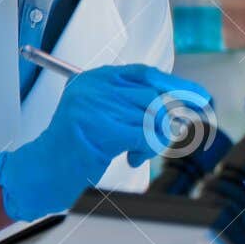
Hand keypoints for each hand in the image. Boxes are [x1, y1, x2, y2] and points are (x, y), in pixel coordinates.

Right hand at [0, 65, 210, 220]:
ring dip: (153, 141)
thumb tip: (178, 107)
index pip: (146, 74)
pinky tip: (131, 158)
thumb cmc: (76, 148)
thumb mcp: (105, 117)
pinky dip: (146, 149)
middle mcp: (94, 87)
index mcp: (95, 79)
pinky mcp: (99, 128)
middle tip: (160, 140)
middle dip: (164, 123)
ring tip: (136, 152)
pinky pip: (144, 135)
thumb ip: (133, 106)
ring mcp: (95, 105)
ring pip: (152, 117)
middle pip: (153, 97)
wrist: (43, 170)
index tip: (200, 97)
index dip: (177, 85)